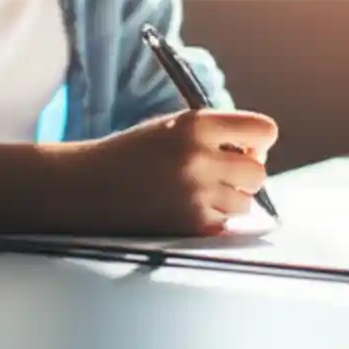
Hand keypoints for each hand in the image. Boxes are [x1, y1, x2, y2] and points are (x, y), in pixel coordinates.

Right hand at [61, 110, 278, 235]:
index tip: (244, 149)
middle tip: (219, 176)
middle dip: (243, 176)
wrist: (85, 186)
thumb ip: (215, 135)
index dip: (258, 142)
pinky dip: (212, 220)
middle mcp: (200, 157)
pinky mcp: (191, 225)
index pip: (264, 131)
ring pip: (246, 203)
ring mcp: (197, 193)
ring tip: (194, 194)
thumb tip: (259, 154)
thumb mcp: (172, 128)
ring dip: (228, 201)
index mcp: (197, 124)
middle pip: (259, 172)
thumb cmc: (131, 154)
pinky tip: (184, 209)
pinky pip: (226, 225)